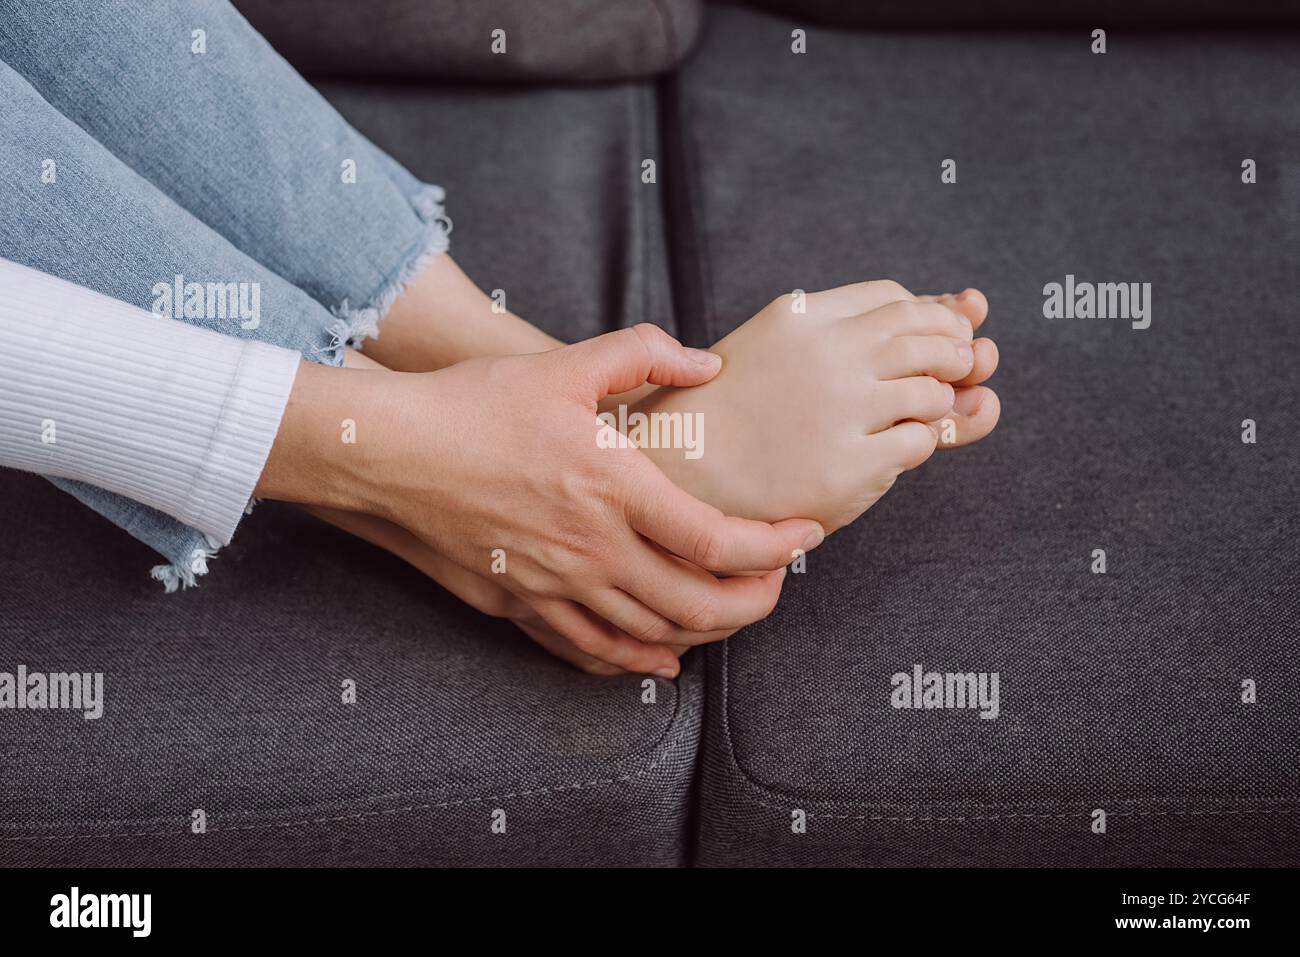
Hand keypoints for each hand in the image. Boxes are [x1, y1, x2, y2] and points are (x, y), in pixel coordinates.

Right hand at [260, 324, 824, 675]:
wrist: (387, 454)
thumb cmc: (474, 405)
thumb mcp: (565, 364)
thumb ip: (644, 355)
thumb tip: (707, 364)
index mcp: (613, 489)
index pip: (718, 541)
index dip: (775, 548)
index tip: (802, 537)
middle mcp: (592, 550)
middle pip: (698, 604)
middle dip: (755, 602)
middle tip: (776, 583)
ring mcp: (554, 587)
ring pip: (651, 636)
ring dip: (705, 632)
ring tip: (732, 611)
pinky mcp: (519, 607)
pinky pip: (590, 651)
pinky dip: (635, 661)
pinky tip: (659, 659)